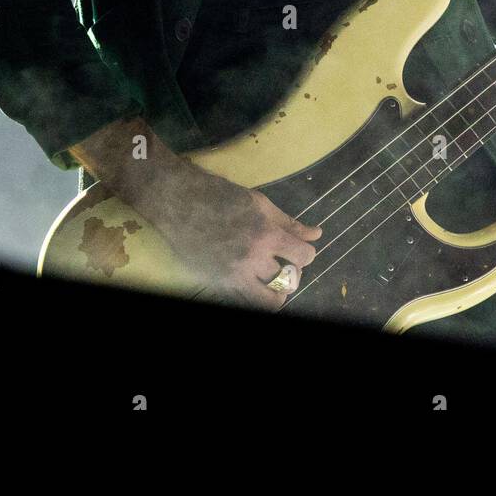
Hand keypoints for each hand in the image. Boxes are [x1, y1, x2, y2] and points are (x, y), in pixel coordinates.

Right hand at [142, 162, 321, 311]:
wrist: (178, 201)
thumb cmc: (220, 195)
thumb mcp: (259, 202)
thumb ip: (289, 222)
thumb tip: (317, 234)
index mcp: (265, 234)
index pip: (303, 257)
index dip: (306, 254)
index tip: (300, 250)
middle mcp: (251, 259)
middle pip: (288, 280)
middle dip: (292, 272)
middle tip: (286, 262)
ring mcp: (233, 275)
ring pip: (268, 300)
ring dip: (276, 292)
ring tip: (273, 281)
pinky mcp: (217, 282)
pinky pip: (244, 301)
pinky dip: (254, 295)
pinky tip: (254, 283)